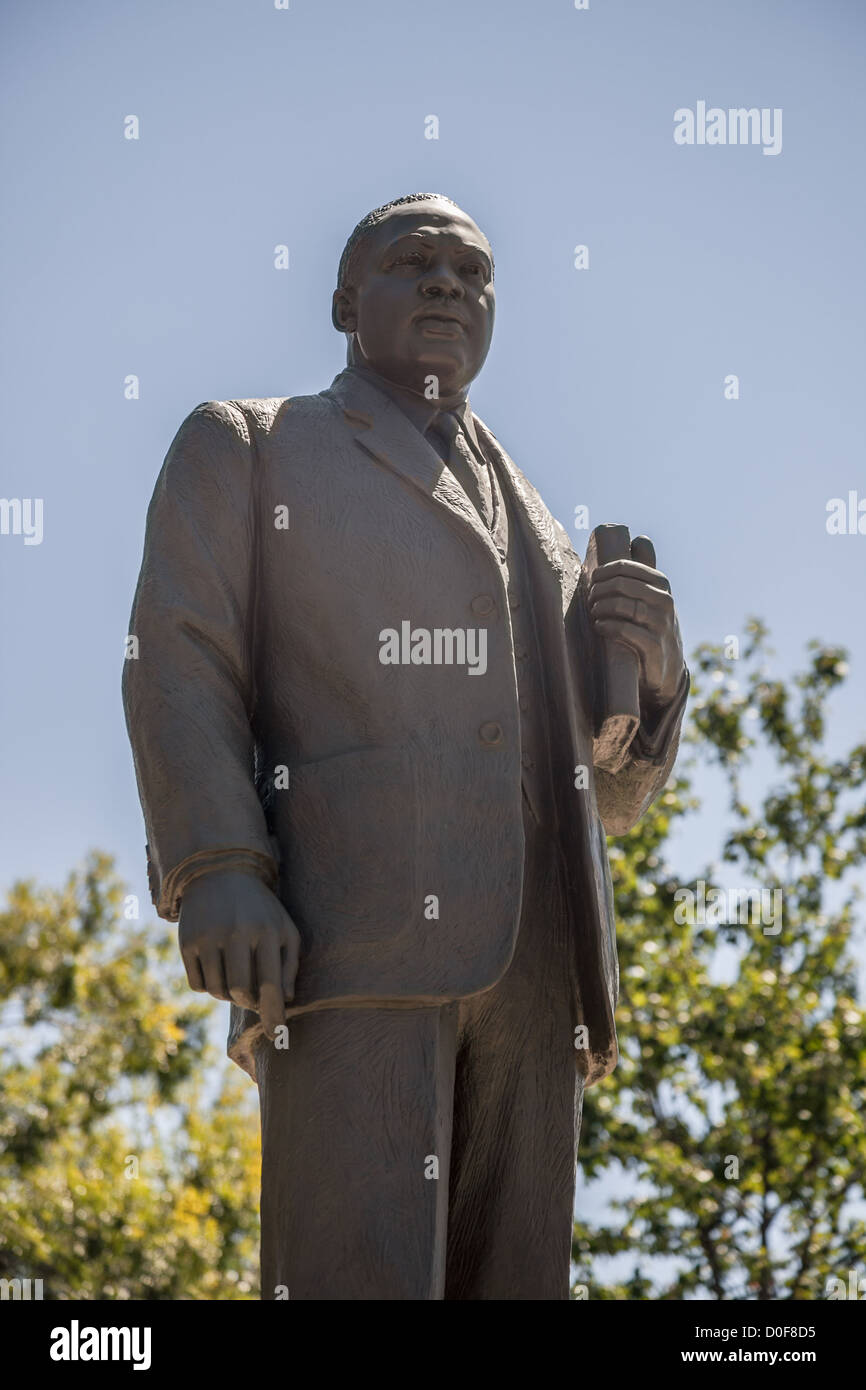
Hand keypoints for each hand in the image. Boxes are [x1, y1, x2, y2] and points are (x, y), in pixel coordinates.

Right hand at [178, 870, 300, 1038]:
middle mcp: (236, 933)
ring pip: (217, 991)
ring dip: (228, 994)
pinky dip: (209, 985)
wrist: (220, 874)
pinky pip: (198, 985)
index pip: (270, 984)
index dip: (273, 1014)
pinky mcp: (186, 942)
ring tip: (235, 976)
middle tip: (252, 997)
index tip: (277, 1033)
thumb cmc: (260, 909)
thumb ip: (290, 964)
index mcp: (266, 931)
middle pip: (240, 992)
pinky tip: (217, 966)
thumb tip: (285, 1001)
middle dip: (248, 1002)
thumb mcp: (284, 928)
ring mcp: (208, 937)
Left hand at [588, 535, 683, 705]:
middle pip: (622, 585)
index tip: (592, 580)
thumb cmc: (652, 625)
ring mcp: (661, 624)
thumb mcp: (652, 596)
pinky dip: (607, 626)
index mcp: (661, 583)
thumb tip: (640, 538)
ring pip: (623, 606)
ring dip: (601, 608)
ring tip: (594, 613)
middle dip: (599, 590)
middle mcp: (665, 601)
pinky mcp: (654, 647)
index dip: (602, 572)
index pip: (625, 566)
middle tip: (590, 599)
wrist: (667, 668)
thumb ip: (645, 570)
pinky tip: (600, 626)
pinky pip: (625, 631)